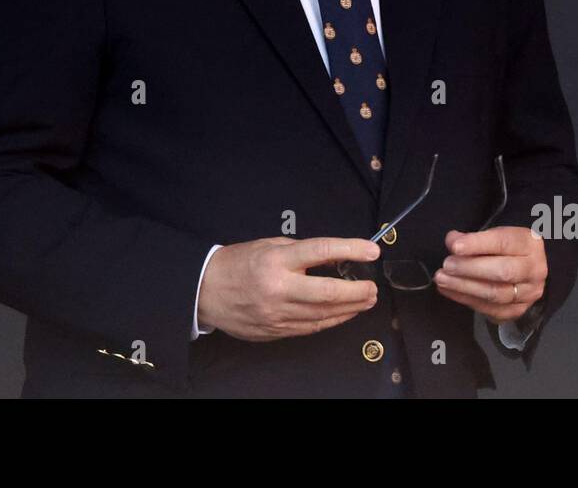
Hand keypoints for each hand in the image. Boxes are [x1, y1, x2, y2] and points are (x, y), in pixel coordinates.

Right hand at [196, 237, 379, 340]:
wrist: (205, 291)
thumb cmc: (238, 264)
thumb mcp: (269, 245)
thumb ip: (302, 252)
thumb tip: (336, 258)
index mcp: (275, 261)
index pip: (321, 251)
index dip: (351, 249)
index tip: (371, 250)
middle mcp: (278, 289)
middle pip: (328, 293)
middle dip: (357, 291)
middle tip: (373, 287)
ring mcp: (277, 314)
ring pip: (324, 315)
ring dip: (350, 308)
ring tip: (366, 300)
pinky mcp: (275, 331)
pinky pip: (311, 328)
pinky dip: (331, 320)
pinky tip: (344, 314)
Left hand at [433, 226, 545, 324]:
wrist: (526, 271)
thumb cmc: (505, 249)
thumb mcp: (494, 236)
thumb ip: (474, 238)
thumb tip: (453, 241)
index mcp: (530, 244)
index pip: (503, 243)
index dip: (478, 244)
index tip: (455, 246)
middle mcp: (534, 269)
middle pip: (503, 272)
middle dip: (470, 269)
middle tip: (446, 266)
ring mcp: (529, 293)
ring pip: (497, 294)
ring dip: (465, 287)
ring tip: (442, 280)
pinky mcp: (518, 311)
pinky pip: (492, 310)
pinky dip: (468, 300)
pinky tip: (450, 291)